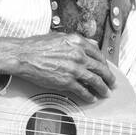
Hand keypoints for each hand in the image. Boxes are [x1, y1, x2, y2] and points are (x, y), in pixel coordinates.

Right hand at [0, 33, 116, 102]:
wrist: (23, 56)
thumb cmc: (36, 46)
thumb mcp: (59, 36)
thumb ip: (77, 40)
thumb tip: (92, 43)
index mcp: (77, 42)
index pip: (98, 54)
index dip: (105, 63)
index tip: (106, 69)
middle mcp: (78, 54)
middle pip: (101, 68)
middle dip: (109, 77)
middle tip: (112, 83)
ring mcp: (74, 69)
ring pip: (95, 80)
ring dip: (103, 88)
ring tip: (105, 93)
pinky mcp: (67, 81)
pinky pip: (83, 90)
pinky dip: (89, 95)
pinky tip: (92, 98)